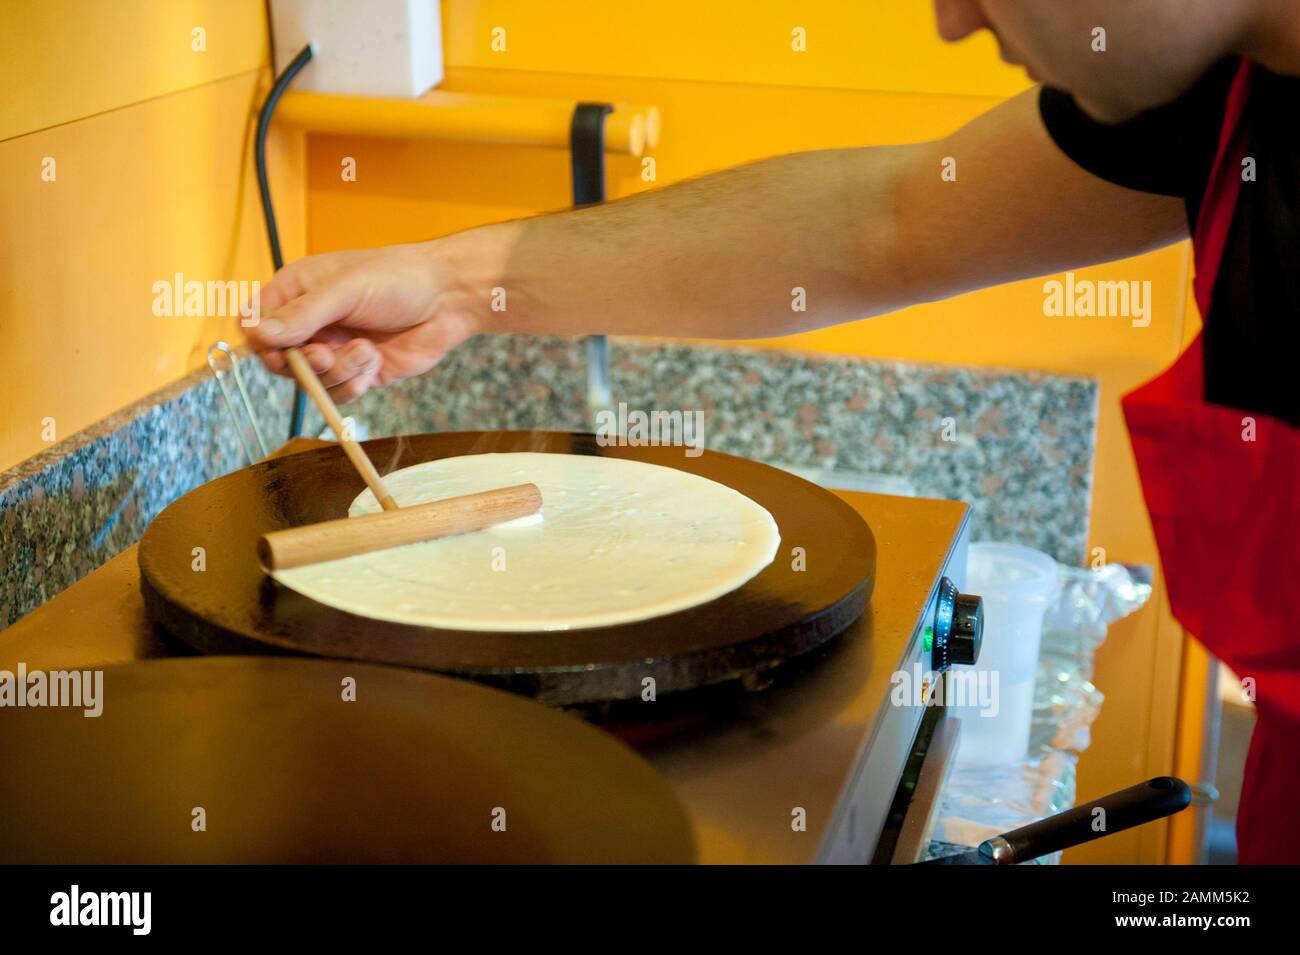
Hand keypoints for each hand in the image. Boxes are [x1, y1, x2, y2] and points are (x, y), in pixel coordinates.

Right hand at [246, 239, 486, 402]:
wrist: (449, 298)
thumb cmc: (397, 278)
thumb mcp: (344, 289)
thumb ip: (302, 314)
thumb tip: (257, 335)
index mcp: (297, 291)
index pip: (255, 324)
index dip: (262, 343)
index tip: (280, 350)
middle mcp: (312, 322)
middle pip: (280, 361)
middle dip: (305, 363)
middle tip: (326, 353)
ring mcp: (335, 349)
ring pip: (312, 381)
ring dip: (339, 371)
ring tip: (366, 350)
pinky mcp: (359, 371)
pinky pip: (340, 392)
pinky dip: (355, 383)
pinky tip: (375, 362)